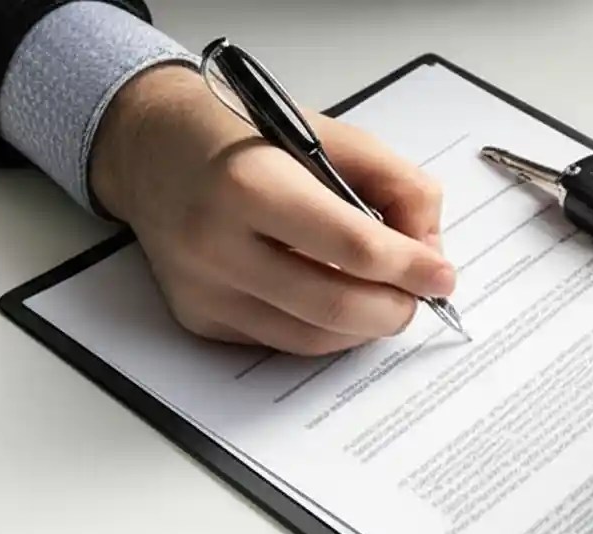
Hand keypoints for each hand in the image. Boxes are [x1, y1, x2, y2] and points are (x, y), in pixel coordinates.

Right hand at [89, 65, 453, 354]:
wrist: (150, 147)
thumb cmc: (241, 136)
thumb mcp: (326, 132)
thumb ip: (394, 182)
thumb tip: (428, 249)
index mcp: (251, 183)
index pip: (354, 247)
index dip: (411, 267)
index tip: (443, 274)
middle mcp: (217, 243)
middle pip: (335, 306)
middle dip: (395, 308)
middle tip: (418, 295)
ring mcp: (204, 288)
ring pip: (312, 337)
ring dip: (365, 326)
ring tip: (384, 297)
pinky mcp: (198, 317)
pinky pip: (281, 341)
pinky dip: (325, 330)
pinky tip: (338, 300)